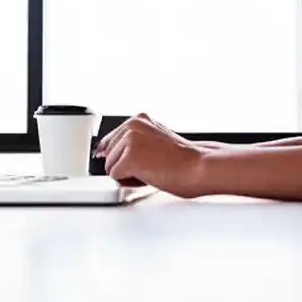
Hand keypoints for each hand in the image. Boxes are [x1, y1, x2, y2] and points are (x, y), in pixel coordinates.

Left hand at [94, 114, 208, 198]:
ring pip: (110, 167)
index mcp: (138, 119)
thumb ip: (131, 142)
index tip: (137, 161)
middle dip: (125, 165)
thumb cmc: (184, 159)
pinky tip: (150, 175)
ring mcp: (129, 140)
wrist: (200, 166)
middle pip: (108, 154)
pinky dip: (130, 182)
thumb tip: (102, 152)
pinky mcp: (129, 157)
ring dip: (128, 174)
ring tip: (153, 169)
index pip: (111, 140)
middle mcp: (131, 125)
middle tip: (152, 165)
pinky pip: (116, 177)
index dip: (120, 156)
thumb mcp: (154, 141)